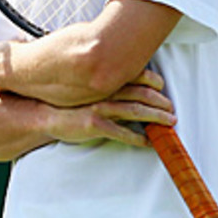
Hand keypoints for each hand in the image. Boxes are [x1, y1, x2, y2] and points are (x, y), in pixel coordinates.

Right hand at [43, 68, 175, 147]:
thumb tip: (121, 82)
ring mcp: (100, 108)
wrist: (44, 115)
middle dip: (160, 102)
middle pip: (141, 94)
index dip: (153, 80)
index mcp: (104, 81)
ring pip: (135, 111)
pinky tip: (148, 142)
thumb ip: (104, 83)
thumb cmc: (67, 103)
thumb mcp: (86, 87)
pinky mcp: (94, 125)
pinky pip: (121, 132)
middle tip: (172, 109)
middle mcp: (105, 91)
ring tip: (169, 123)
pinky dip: (137, 138)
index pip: (135, 75)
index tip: (163, 86)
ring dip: (156, 117)